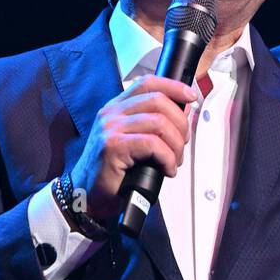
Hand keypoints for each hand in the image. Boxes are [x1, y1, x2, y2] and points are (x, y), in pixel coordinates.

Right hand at [70, 75, 198, 221]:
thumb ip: (153, 126)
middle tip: (182, 144)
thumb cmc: (113, 173)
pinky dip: (167, 158)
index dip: (173, 86)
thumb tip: (183, 115)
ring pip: (159, 123)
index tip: (191, 96)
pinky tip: (167, 169)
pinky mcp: (113, 147)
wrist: (88, 195)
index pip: (147, 83)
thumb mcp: (134, 143)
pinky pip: (152, 144)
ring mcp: (111, 129)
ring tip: (174, 161)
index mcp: (117, 108)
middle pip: (158, 101)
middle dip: (180, 124)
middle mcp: (112, 114)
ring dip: (176, 145)